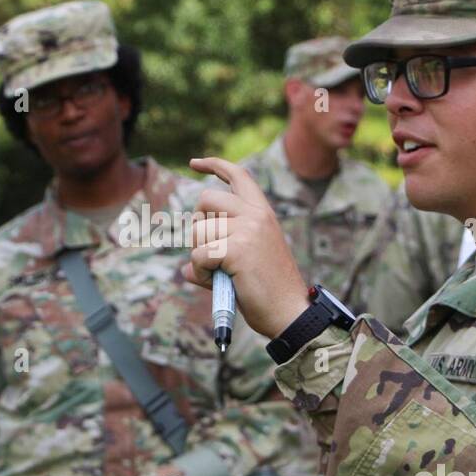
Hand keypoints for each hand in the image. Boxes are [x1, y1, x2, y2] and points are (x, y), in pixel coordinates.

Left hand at [186, 157, 309, 338]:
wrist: (289, 312)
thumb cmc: (269, 291)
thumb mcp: (247, 261)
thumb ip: (219, 254)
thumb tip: (186, 270)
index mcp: (262, 212)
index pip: (238, 176)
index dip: (214, 165)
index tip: (195, 163)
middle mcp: (256, 215)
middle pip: (206, 200)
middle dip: (198, 226)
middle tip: (209, 251)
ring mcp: (247, 230)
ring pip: (198, 230)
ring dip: (198, 254)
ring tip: (216, 273)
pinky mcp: (237, 250)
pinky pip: (199, 254)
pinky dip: (200, 271)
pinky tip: (214, 281)